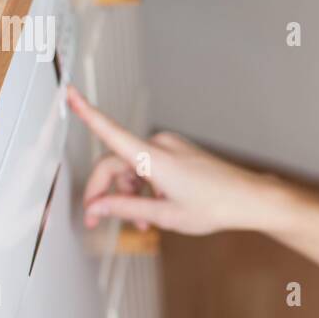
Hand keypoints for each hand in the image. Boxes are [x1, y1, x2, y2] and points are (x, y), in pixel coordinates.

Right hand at [66, 84, 288, 235]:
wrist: (248, 199)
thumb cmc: (214, 207)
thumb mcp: (165, 215)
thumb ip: (125, 209)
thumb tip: (96, 208)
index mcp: (154, 158)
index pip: (111, 132)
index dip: (87, 113)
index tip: (70, 94)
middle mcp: (160, 145)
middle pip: (116, 163)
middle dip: (105, 192)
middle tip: (97, 219)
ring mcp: (170, 147)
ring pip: (132, 168)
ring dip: (129, 194)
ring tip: (141, 223)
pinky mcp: (177, 152)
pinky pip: (149, 167)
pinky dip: (144, 188)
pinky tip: (153, 210)